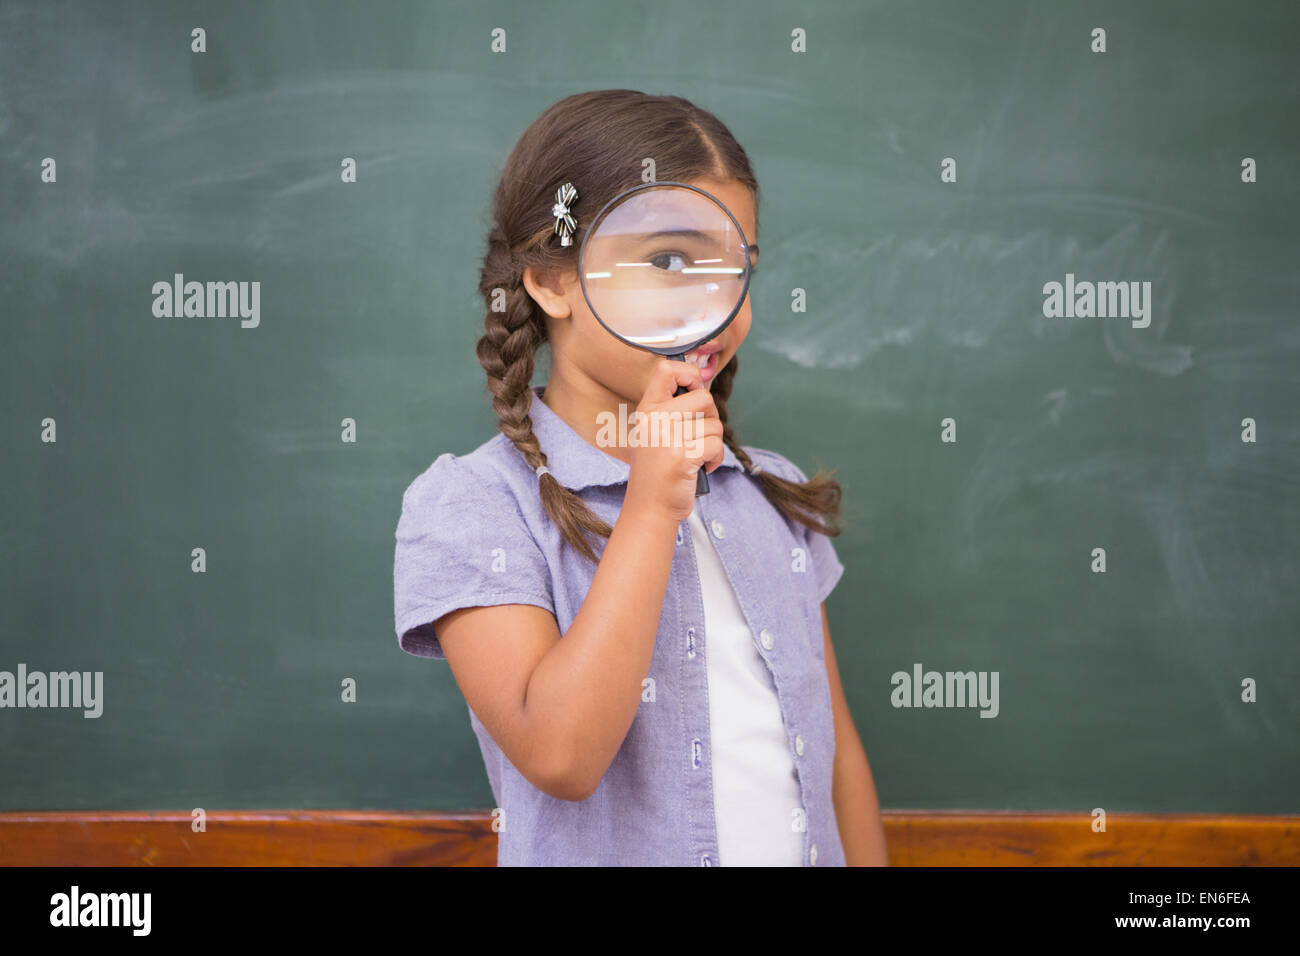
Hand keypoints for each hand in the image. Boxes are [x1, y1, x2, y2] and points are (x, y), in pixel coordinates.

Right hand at [622, 359, 724, 525]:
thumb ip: (673, 410)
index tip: (694, 389)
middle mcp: (655, 420)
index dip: (689, 373)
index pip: (667, 370)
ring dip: (713, 442)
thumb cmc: (657, 472)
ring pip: (714, 424)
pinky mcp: (683, 455)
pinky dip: (716, 459)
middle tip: (700, 435)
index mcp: (647, 410)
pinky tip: (702, 467)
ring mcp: (668, 437)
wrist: (649, 508)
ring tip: (697, 456)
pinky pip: (717, 445)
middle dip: (711, 417)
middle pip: (703, 397)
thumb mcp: (654, 434)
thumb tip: (702, 383)